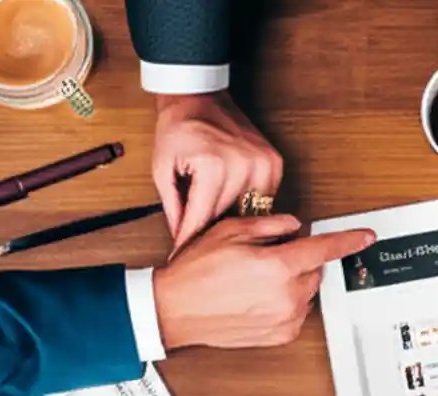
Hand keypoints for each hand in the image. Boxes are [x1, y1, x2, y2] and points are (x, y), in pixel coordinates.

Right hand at [152, 215, 374, 348]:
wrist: (174, 311)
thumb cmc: (195, 273)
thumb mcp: (229, 232)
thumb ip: (269, 225)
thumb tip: (293, 225)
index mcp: (278, 266)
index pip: (325, 249)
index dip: (349, 240)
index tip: (365, 236)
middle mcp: (286, 295)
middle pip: (315, 269)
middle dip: (298, 258)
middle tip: (266, 257)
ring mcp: (284, 318)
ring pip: (307, 291)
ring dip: (292, 281)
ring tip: (256, 279)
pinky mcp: (279, 335)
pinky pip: (297, 312)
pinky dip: (287, 302)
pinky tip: (259, 297)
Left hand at [153, 92, 283, 250]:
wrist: (199, 98)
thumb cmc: (179, 128)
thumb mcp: (163, 168)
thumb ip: (173, 206)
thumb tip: (181, 237)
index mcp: (213, 166)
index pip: (202, 218)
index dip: (190, 241)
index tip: (183, 256)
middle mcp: (243, 166)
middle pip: (227, 219)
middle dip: (210, 234)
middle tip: (199, 249)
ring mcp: (262, 164)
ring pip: (248, 214)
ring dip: (233, 222)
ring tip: (218, 230)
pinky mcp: (274, 164)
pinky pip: (264, 199)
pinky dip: (249, 206)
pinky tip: (235, 207)